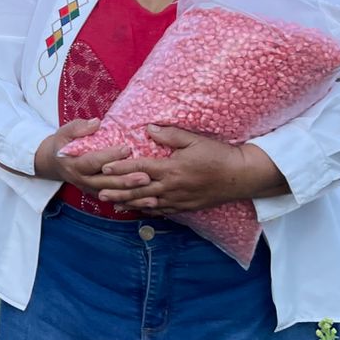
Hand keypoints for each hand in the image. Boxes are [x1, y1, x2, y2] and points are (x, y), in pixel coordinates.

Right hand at [32, 119, 149, 193]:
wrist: (54, 163)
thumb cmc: (63, 144)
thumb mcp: (65, 132)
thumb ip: (79, 127)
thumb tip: (97, 123)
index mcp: (74, 164)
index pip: (93, 161)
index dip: (108, 156)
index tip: (126, 148)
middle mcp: (83, 179)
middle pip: (106, 182)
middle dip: (126, 180)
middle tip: (145, 177)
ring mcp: (91, 189)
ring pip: (113, 194)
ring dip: (132, 194)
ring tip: (151, 191)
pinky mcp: (99, 194)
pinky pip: (116, 200)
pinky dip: (132, 202)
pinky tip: (148, 202)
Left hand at [97, 126, 287, 214]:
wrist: (241, 176)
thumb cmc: (218, 155)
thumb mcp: (194, 140)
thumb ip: (169, 135)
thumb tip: (148, 129)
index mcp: (171, 168)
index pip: (139, 168)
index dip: (120, 168)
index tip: (104, 168)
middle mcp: (172, 187)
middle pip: (138, 189)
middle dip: (117, 190)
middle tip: (98, 192)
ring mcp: (178, 199)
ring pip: (147, 202)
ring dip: (128, 202)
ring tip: (111, 203)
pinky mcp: (186, 207)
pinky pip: (162, 210)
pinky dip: (146, 209)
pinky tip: (136, 209)